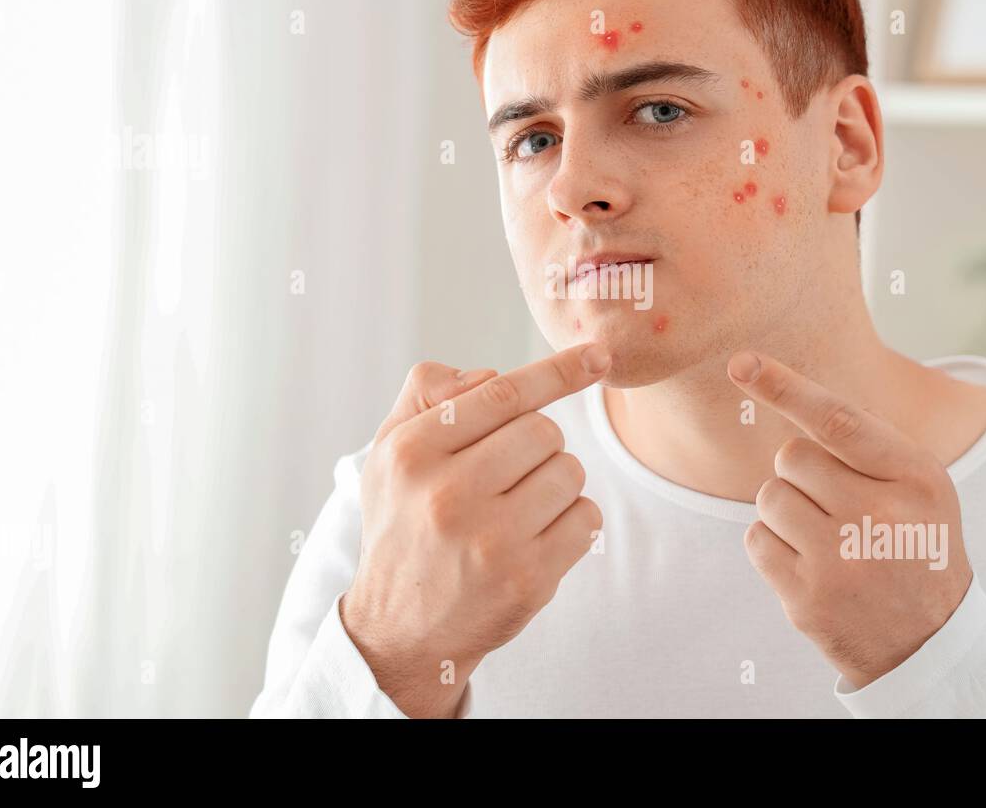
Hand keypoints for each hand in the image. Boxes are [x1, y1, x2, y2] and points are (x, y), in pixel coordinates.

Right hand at [341, 342, 608, 716]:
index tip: (596, 355)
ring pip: (570, 471)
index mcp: (411, 453)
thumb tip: (492, 374)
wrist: (398, 631)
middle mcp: (447, 494)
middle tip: (509, 476)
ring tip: (519, 510)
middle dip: (538, 446)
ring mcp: (490, 541)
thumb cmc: (403, 526)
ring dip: (557, 484)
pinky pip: (587, 518)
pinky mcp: (527, 580)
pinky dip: (573, 522)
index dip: (556, 371)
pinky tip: (537, 539)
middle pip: (544, 430)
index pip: (502, 395)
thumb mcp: (388, 455)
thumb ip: (427, 396)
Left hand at [727, 350, 972, 688]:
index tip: (742, 362)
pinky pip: (756, 539)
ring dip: (785, 510)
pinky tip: (811, 566)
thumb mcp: (920, 487)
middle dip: (801, 473)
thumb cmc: (913, 542)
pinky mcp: (807, 597)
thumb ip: (867, 444)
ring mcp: (841, 561)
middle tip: (836, 506)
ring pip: (769, 496)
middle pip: (792, 456)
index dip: (785, 387)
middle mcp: (880, 515)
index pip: (838, 420)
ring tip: (826, 538)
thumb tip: (787, 398)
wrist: (929, 643)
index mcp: (916, 477)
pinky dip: (773, 546)